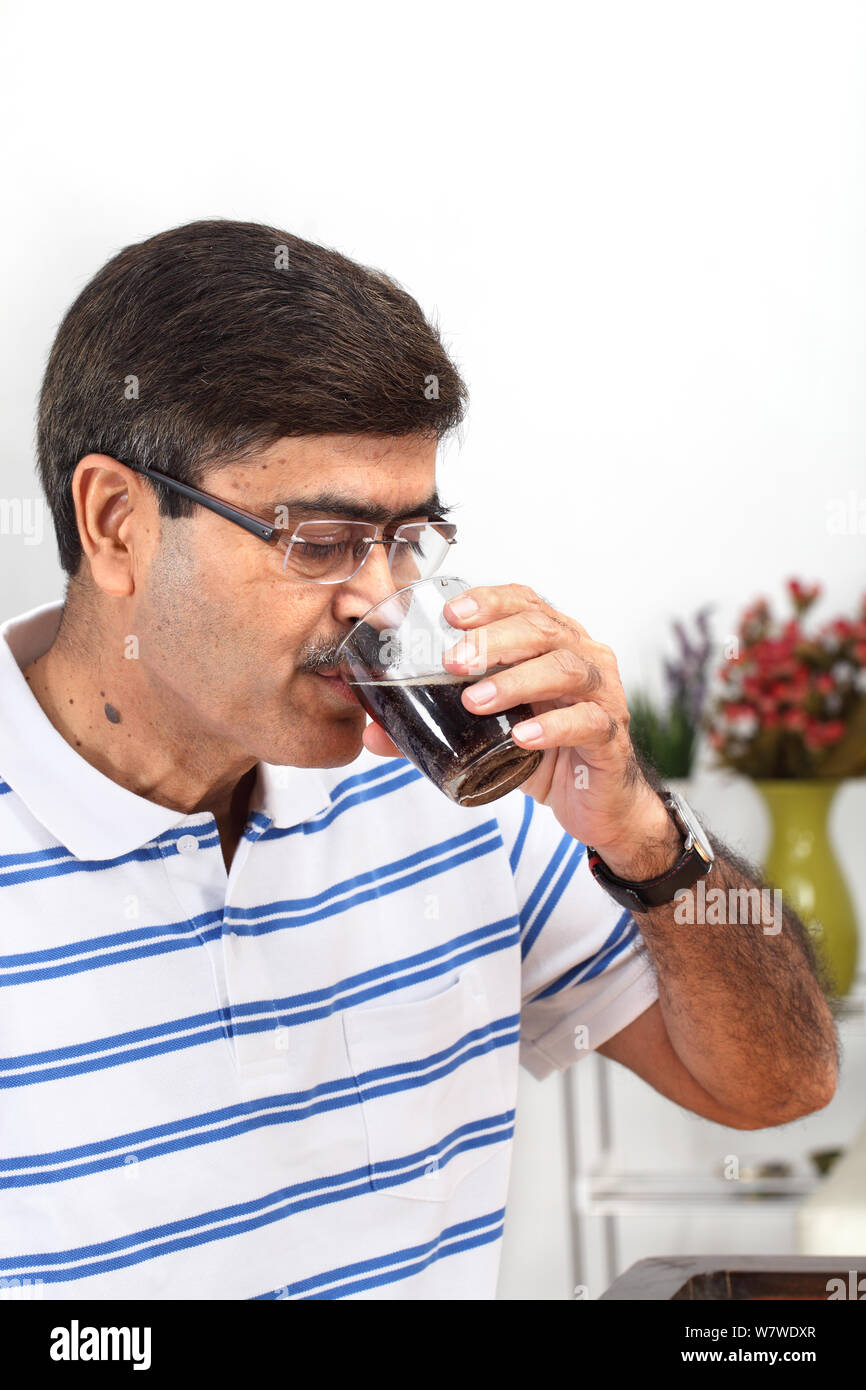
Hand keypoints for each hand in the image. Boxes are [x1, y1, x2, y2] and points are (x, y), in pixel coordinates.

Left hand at [361, 582, 674, 866]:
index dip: (489, 601)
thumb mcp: (487, 734)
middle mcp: (582, 656)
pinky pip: (588, 721)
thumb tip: (374, 735)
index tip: (451, 614)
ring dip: (517, 680)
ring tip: (475, 701)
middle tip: (452, 662)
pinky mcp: (610, 736)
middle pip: (543, 629)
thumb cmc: (543, 753)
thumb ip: (433, 729)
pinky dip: (553, 726)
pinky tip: (523, 737)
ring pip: (567, 668)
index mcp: (552, 643)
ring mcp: (602, 694)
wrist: (596, 803)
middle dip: (493, 639)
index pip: (524, 603)